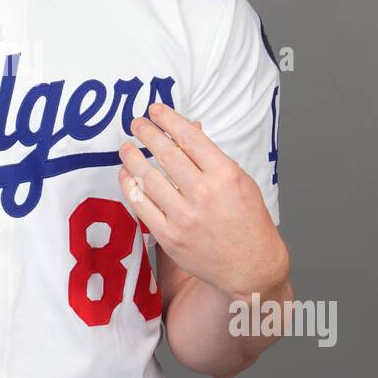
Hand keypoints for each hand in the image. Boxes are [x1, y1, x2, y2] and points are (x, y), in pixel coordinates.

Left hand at [117, 102, 287, 302]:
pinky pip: (141, 205)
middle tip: (137, 123)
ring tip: (126, 147)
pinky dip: (130, 186)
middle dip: (146, 133)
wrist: (251, 267)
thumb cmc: (248, 222)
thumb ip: (212, 156)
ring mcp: (184, 217)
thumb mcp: (241, 181)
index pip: (189, 137)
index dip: (168, 120)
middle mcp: (204, 194)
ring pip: (147, 177)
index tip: (155, 110)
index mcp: (225, 175)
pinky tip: (126, 175)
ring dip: (132, 157)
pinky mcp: (169, 236)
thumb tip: (189, 129)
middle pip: (165, 153)